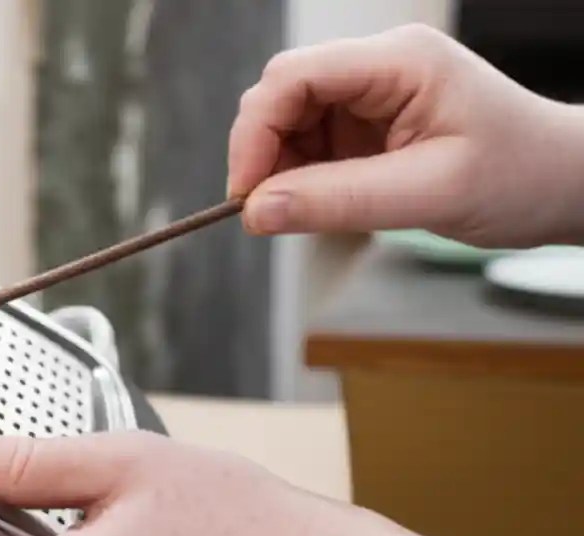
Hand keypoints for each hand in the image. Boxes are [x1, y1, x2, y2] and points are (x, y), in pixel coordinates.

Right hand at [229, 23, 583, 247]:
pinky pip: (311, 143)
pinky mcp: (368, 122)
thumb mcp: (428, 195)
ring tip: (307, 212)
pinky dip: (302, 177)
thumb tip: (257, 211)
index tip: (245, 194)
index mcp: (399, 61)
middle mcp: (378, 66)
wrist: (564, 184)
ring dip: (281, 169)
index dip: (255, 133)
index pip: (293, 77)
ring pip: (289, 121)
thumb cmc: (520, 177)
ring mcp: (371, 93)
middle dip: (263, 153)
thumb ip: (337, 201)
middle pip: (283, 95)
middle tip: (266, 211)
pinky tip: (323, 203)